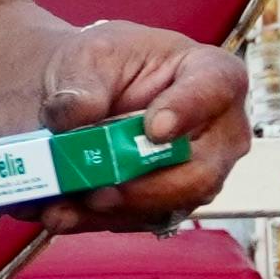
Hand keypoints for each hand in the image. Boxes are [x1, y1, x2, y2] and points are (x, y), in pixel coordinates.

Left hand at [33, 21, 254, 229]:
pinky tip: (61, 213)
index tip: (153, 128)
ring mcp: (199, 174)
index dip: (188, 110)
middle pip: (200, 170)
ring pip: (169, 206)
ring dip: (113, 211)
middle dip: (146, 186)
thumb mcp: (89, 57)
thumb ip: (82, 83)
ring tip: (61, 207)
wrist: (85, 96)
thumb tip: (71, 117)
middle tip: (100, 190)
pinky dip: (96, 221)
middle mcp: (218, 131)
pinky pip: (139, 221)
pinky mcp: (168, 204)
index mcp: (212, 73)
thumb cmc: (105, 65)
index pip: (215, 89)